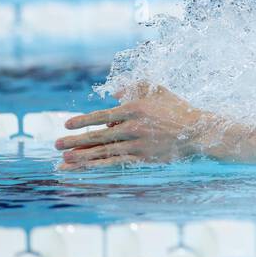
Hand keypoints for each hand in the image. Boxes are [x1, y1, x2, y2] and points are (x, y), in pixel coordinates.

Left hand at [55, 85, 210, 169]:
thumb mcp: (157, 90)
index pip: (101, 115)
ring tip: (64, 161)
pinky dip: (99, 166)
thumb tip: (114, 93)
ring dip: (81, 157)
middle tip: (57, 145)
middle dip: (74, 141)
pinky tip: (87, 170)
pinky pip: (116, 163)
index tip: (66, 124)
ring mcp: (137, 145)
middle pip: (97, 136)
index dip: (82, 121)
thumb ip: (135, 87)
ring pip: (103, 152)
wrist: (198, 131)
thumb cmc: (178, 108)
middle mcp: (132, 127)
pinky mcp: (143, 158)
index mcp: (133, 109)